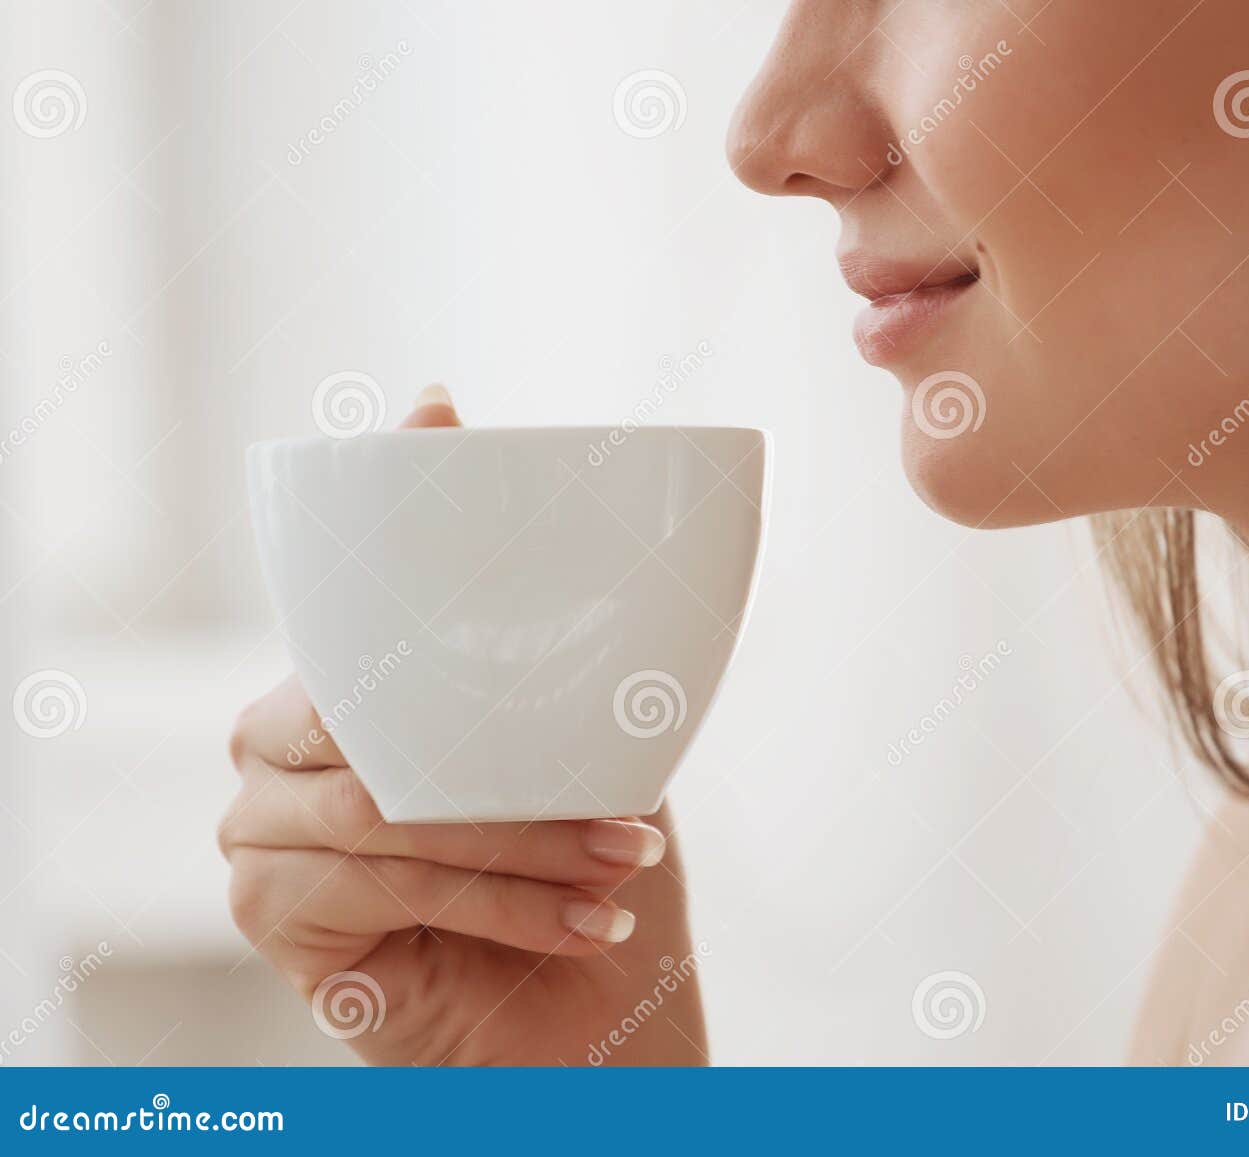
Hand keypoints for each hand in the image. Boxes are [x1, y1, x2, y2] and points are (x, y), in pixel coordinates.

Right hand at [220, 386, 706, 1065]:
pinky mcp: (265, 910)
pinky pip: (386, 882)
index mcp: (342, 691)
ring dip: (529, 845)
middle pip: (380, 713)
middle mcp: (277, 746)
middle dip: (521, 773)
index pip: (358, 589)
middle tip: (633, 814)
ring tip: (626, 865)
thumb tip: (597, 544)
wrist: (570, 1025)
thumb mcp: (584, 757)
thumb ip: (562, 659)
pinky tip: (584, 925)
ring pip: (394, 805)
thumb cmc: (571, 876)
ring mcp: (260, 827)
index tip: (444, 404)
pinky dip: (501, 907)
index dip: (394, 494)